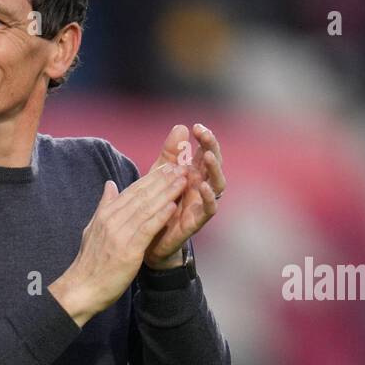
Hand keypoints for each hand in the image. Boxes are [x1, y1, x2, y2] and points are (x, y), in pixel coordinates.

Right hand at [49, 165, 186, 325]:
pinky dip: (160, 216)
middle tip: (181, 166)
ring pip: (147, 208)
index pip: (132, 191)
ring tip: (182, 180)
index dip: (151, 178)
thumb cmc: (91, 262)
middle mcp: (112, 220)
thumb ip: (105, 206)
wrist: (83, 288)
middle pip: (141, 195)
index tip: (167, 167)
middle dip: (163, 180)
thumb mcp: (94, 229)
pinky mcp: (129, 250)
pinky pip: (147, 229)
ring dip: (166, 193)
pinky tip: (173, 206)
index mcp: (106, 214)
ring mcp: (120, 234)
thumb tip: (110, 185)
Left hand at [143, 123, 225, 268]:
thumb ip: (170, 153)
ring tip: (207, 155)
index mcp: (194, 173)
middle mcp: (202, 186)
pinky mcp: (197, 221)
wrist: (147, 238)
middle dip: (212, 148)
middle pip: (214, 164)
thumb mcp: (160, 174)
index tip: (196, 126)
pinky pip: (209, 209)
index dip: (204, 139)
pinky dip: (209, 197)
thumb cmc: (157, 204)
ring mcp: (201, 203)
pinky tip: (203, 186)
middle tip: (204, 135)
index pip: (204, 151)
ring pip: (217, 184)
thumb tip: (181, 126)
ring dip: (214, 169)